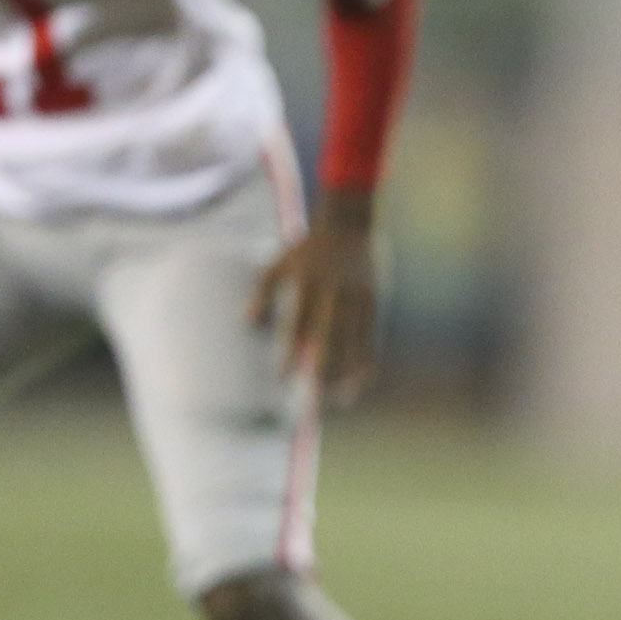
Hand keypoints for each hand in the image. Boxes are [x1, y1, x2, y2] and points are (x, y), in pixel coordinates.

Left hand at [246, 188, 377, 398]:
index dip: (290, 353)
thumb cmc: (307, 247)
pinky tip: (363, 379)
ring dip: (348, 370)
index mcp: (308, 284)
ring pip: (355, 340)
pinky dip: (367, 358)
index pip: (298, 325)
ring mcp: (358, 298)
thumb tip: (246, 325)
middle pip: (330, 338)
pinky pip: (371, 335)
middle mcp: (334, 293)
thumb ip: (261, 293)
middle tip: (315, 396)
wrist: (348, 222)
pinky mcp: (374, 301)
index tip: (281, 379)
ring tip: (342, 397)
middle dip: (323, 368)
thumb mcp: (278, 263)